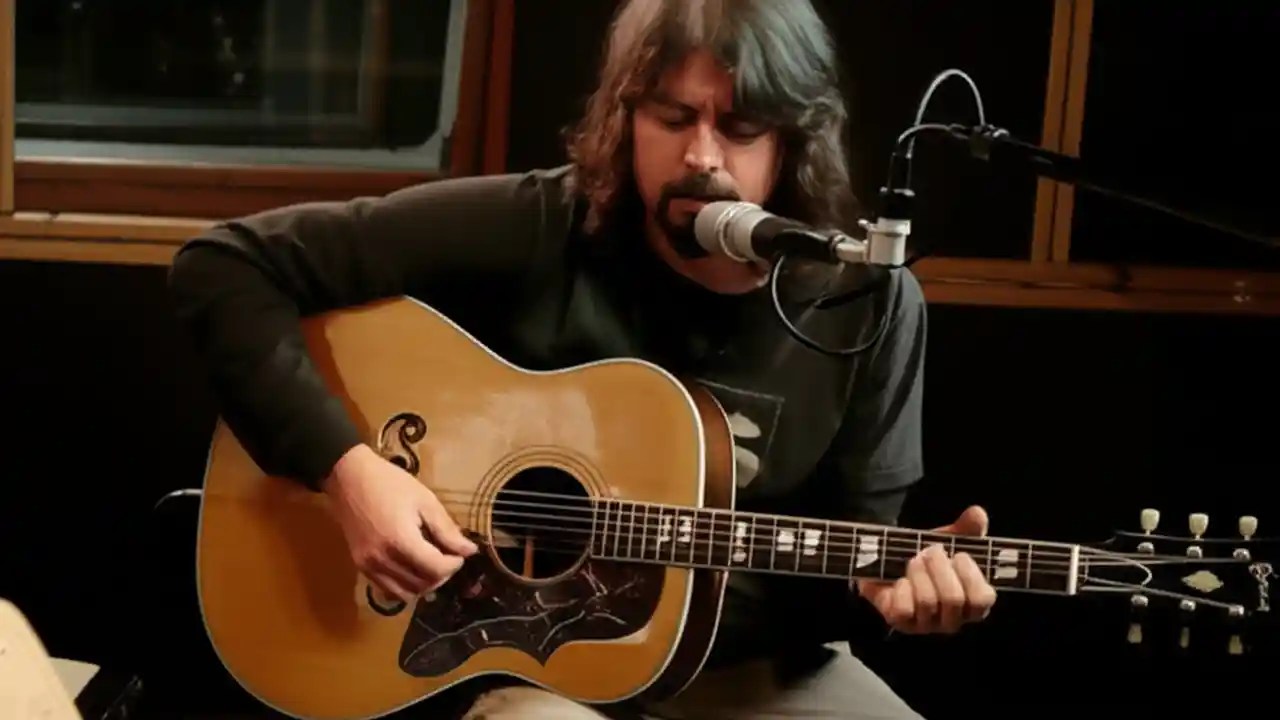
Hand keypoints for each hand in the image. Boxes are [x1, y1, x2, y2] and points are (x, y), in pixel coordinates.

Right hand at [321, 444, 477, 602]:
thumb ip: (447, 530)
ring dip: (424, 584)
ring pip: (405, 593)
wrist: (348, 479)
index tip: (461, 553)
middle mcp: (382, 560)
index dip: (454, 565)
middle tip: (449, 557)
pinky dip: (405, 585)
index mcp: (401, 541)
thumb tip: (469, 551)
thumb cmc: (390, 484)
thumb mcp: (425, 501)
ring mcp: (368, 566)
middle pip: (422, 585)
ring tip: (432, 564)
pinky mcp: (360, 567)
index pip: (436, 569)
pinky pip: (387, 590)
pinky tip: (412, 568)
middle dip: (442, 575)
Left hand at [855, 505, 996, 634]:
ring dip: (918, 573)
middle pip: (953, 599)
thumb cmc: (928, 557)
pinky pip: (904, 609)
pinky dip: (901, 589)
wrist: (889, 562)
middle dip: (938, 567)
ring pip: (927, 602)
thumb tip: (978, 513)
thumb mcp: (949, 539)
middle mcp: (953, 620)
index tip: (958, 555)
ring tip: (913, 561)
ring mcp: (927, 625)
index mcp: (973, 604)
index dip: (970, 574)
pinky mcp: (901, 624)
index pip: (982, 599)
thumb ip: (967, 528)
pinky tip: (901, 580)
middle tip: (929, 551)